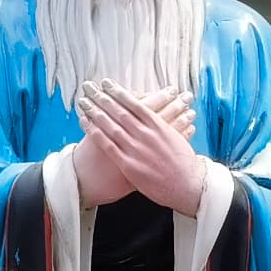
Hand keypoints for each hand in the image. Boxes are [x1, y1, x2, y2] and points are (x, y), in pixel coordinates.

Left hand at [80, 87, 207, 215]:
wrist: (187, 186)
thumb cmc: (184, 164)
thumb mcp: (178, 137)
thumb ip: (167, 124)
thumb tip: (166, 113)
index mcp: (158, 126)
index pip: (135, 104)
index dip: (118, 93)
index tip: (107, 84)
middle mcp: (145, 134)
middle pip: (119, 112)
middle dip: (102, 97)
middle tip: (89, 87)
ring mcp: (136, 149)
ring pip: (111, 126)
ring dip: (95, 112)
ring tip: (83, 102)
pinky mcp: (128, 165)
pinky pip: (107, 145)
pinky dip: (95, 132)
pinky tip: (85, 122)